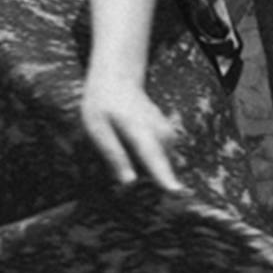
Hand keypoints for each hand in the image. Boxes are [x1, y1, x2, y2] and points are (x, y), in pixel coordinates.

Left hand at [78, 75, 182, 193]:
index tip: (176, 192)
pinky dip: (145, 160)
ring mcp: (168, 133)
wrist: (118, 80)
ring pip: (158, 165)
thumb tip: (129, 183)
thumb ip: (113, 154)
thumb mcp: (96, 128)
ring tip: (122, 144)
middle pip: (157, 169)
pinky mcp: (169, 137)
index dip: (164, 177)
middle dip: (141, 178)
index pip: (153, 157)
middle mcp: (160, 132)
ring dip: (142, 168)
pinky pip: (159, 159)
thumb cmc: (102, 104)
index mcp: (139, 129)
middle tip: (117, 159)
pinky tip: (131, 143)